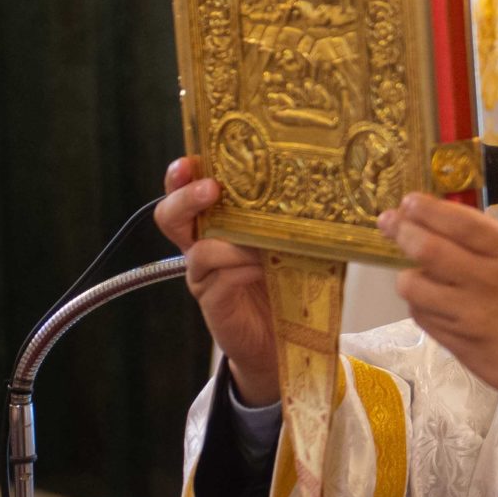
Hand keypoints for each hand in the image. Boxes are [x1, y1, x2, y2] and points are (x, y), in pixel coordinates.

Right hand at [156, 157, 278, 406]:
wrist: (281, 336)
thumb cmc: (284, 281)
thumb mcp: (290, 240)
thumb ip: (293, 218)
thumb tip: (326, 186)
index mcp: (215, 223)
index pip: (187, 191)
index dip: (181, 176)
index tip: (190, 160)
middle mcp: (202, 245)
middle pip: (171, 216)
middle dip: (186, 197)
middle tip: (211, 189)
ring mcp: (204, 275)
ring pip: (198, 249)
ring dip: (230, 241)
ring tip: (259, 242)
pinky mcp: (213, 301)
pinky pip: (218, 279)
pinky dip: (241, 269)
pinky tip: (263, 266)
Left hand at [378, 193, 497, 459]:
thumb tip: (455, 223)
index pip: (457, 221)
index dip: (425, 208)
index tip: (407, 202)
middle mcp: (487, 280)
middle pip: (427, 249)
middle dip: (401, 231)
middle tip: (389, 223)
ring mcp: (469, 314)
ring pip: (414, 286)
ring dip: (406, 275)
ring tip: (412, 273)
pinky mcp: (458, 343)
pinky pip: (422, 316)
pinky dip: (419, 305)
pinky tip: (429, 301)